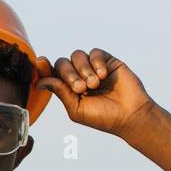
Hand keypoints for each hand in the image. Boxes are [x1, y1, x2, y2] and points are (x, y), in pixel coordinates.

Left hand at [34, 48, 156, 138]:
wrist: (130, 115)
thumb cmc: (103, 117)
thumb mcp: (76, 108)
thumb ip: (60, 92)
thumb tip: (39, 81)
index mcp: (68, 89)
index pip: (52, 74)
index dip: (44, 68)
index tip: (40, 62)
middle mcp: (78, 76)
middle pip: (62, 63)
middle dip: (68, 74)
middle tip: (80, 88)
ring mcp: (92, 67)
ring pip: (77, 55)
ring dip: (83, 69)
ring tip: (94, 84)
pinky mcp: (107, 61)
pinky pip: (94, 52)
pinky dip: (96, 62)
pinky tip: (103, 75)